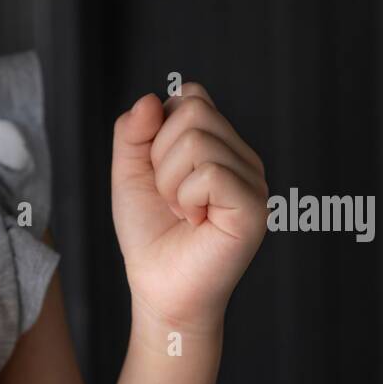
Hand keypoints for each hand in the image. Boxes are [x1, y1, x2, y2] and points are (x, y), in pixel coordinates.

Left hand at [111, 82, 268, 331]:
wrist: (159, 288)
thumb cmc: (149, 233)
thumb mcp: (129, 171)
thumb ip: (133, 131)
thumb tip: (151, 99)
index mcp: (218, 143)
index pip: (191, 96)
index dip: (159, 129)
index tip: (159, 170)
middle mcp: (241, 156)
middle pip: (193, 110)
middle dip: (161, 155)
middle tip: (171, 196)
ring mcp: (252, 180)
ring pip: (196, 140)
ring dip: (171, 183)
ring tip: (182, 211)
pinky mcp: (253, 206)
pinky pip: (210, 173)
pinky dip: (187, 199)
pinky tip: (196, 221)